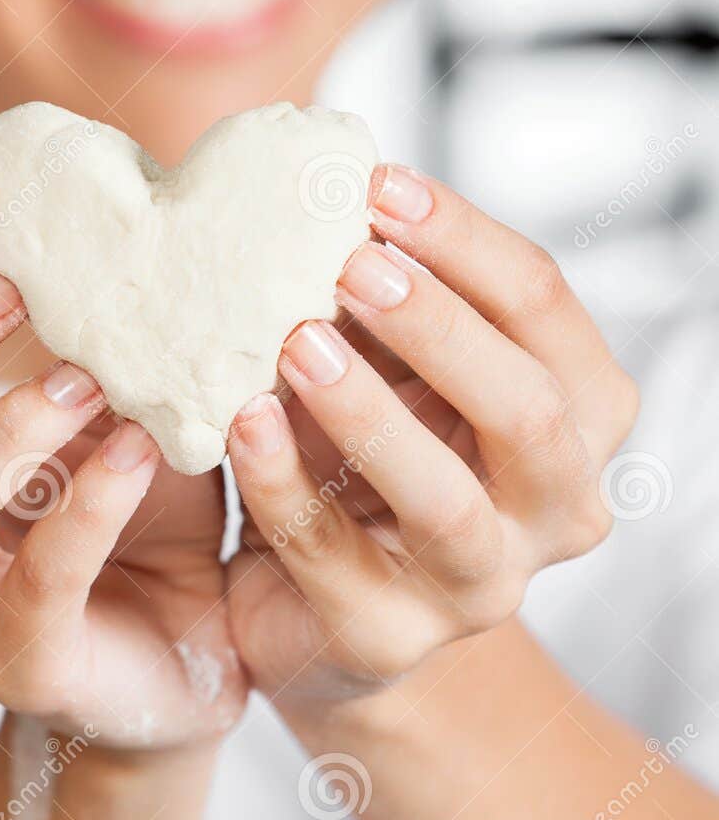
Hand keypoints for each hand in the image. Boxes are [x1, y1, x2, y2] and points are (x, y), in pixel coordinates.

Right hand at [0, 162, 244, 747]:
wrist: (188, 641)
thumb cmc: (129, 499)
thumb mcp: (99, 390)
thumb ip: (75, 314)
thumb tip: (110, 184)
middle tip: (6, 286)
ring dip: (6, 426)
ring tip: (89, 376)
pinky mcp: (17, 661)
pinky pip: (39, 579)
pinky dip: (89, 505)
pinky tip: (141, 450)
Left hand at [225, 165, 638, 703]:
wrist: (324, 606)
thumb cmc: (368, 455)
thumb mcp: (396, 366)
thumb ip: (386, 295)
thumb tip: (329, 181)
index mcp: (581, 416)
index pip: (546, 310)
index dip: (465, 240)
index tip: (375, 186)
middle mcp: (557, 507)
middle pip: (530, 410)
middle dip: (440, 327)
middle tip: (350, 264)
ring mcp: (480, 585)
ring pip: (448, 502)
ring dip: (370, 413)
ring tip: (294, 342)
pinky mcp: (386, 638)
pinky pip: (331, 555)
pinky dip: (281, 481)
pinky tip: (238, 422)